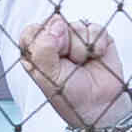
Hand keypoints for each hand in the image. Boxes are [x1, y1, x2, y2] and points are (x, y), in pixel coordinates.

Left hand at [15, 13, 131, 131]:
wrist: (99, 107)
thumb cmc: (69, 96)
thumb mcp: (48, 77)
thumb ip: (43, 49)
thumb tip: (57, 24)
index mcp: (36, 51)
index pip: (31, 31)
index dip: (42, 41)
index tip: (52, 59)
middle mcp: (54, 41)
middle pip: (54, 24)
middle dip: (63, 45)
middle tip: (68, 64)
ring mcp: (76, 37)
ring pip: (76, 26)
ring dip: (81, 49)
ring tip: (82, 64)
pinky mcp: (96, 36)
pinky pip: (95, 29)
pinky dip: (97, 46)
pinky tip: (95, 58)